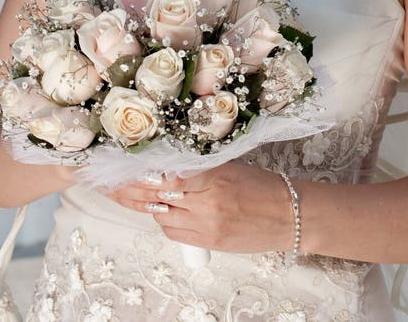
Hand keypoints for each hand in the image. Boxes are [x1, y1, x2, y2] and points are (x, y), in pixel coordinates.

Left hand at [100, 161, 294, 253]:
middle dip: (137, 188)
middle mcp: (207, 201)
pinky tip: (168, 212)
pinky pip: (174, 233)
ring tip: (150, 196)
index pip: (166, 173)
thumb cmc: (261, 186)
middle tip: (120, 181)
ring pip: (162, 215)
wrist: (287, 214)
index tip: (130, 165)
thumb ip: (198, 167)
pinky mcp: (209, 242)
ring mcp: (206, 224)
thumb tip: (165, 165)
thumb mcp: (229, 166)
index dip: (145, 171)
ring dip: (153, 205)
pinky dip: (166, 222)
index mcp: (213, 176)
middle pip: (159, 194)